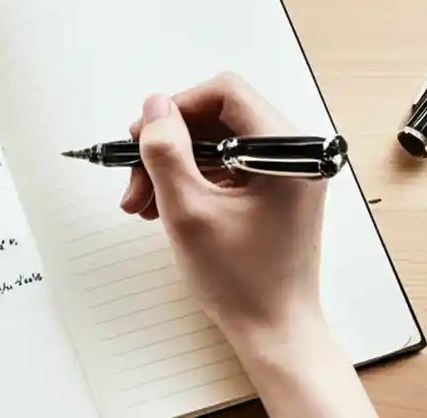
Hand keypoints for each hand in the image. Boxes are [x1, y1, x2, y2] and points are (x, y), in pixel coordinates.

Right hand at [120, 72, 320, 334]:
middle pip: (217, 118)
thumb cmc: (241, 281)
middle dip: (169, 144)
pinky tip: (162, 206)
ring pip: (216, 143)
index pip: (225, 93)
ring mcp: (285, 173)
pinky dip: (191, 180)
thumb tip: (154, 106)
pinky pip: (226, 167)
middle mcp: (293, 153)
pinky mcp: (274, 191)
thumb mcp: (188, 211)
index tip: (145, 137)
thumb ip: (166, 151)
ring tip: (142, 202)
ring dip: (174, 165)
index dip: (178, 108)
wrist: (274, 331)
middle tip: (133, 178)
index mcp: (286, 151)